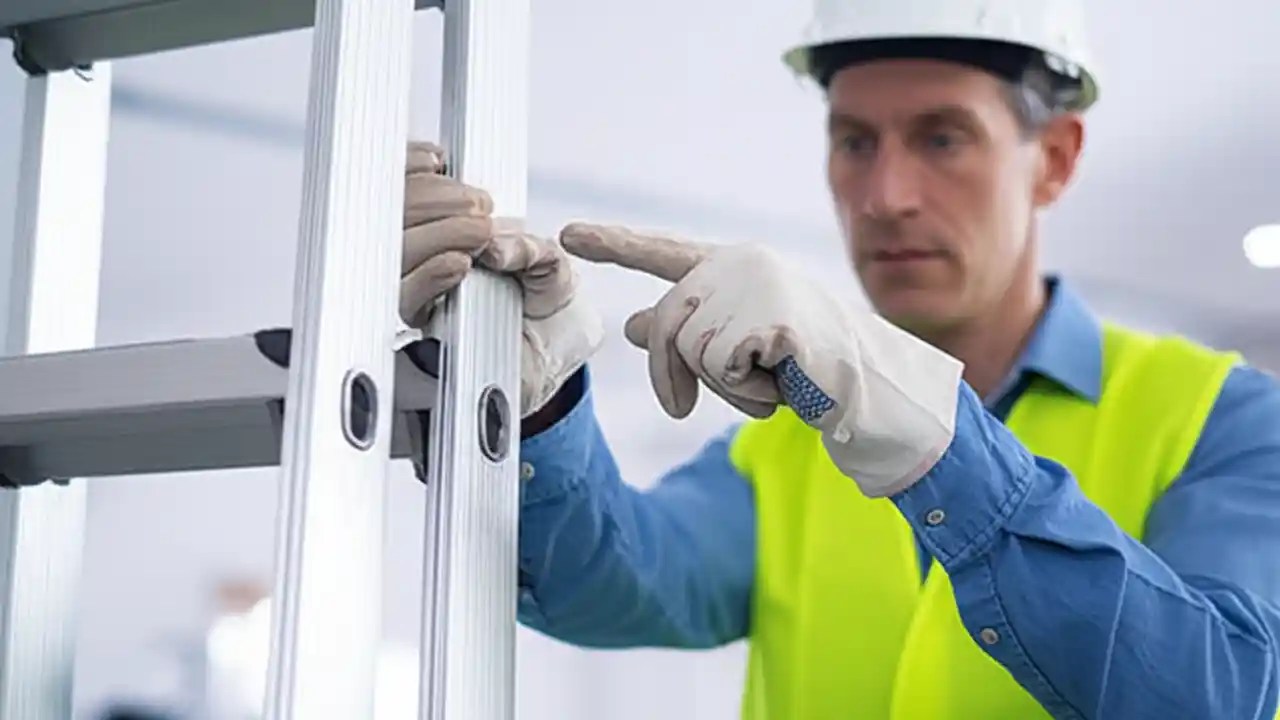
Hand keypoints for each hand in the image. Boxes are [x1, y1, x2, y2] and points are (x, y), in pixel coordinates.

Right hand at [401, 141, 602, 416]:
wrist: (547, 353)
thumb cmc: (539, 299)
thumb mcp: (544, 258)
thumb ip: (527, 244)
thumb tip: (497, 244)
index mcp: (434, 229)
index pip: (397, 191)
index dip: (408, 170)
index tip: (438, 160)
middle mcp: (413, 261)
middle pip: (388, 219)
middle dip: (430, 201)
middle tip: (476, 205)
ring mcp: (412, 294)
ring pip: (393, 255)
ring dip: (436, 234)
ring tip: (478, 233)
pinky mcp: (417, 331)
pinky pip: (405, 301)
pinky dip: (430, 276)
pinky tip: (458, 264)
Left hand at [559, 222, 964, 496]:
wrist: (868, 387)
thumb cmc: (802, 367)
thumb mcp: (733, 351)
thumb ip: (684, 334)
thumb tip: (631, 324)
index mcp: (728, 266)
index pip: (661, 253)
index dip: (614, 244)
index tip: (568, 235)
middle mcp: (737, 263)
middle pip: (665, 323)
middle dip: (678, 374)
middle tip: (722, 393)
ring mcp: (754, 284)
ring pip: (690, 350)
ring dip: (724, 386)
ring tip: (771, 376)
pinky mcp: (768, 314)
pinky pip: (719, 367)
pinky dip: (747, 392)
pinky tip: (784, 379)